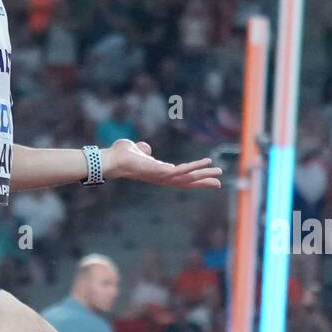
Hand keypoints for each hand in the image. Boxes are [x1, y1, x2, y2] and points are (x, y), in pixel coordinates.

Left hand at [104, 139, 221, 189]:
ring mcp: (162, 177)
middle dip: (203, 182)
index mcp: (159, 173)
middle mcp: (162, 178)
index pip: (180, 178)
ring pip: (188, 179)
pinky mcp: (162, 172)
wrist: (112, 159)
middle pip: (187, 182)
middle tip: (219, 183)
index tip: (205, 178)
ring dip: (204, 176)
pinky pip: (183, 170)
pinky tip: (208, 162)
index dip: (193, 178)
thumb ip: (143, 150)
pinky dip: (196, 166)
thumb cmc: (121, 156)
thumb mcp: (137, 150)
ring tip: (219, 173)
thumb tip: (145, 148)